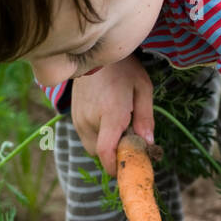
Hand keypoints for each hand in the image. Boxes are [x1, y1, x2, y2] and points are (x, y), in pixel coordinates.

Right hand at [71, 54, 154, 174]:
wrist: (94, 51)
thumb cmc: (124, 68)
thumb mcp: (143, 89)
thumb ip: (145, 118)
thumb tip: (148, 143)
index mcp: (110, 114)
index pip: (106, 152)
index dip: (115, 167)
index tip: (127, 169)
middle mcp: (90, 119)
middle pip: (100, 153)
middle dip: (115, 153)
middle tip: (129, 137)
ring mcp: (78, 118)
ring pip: (92, 146)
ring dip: (105, 143)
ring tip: (118, 122)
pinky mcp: (73, 116)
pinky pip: (86, 136)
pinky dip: (97, 135)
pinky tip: (107, 117)